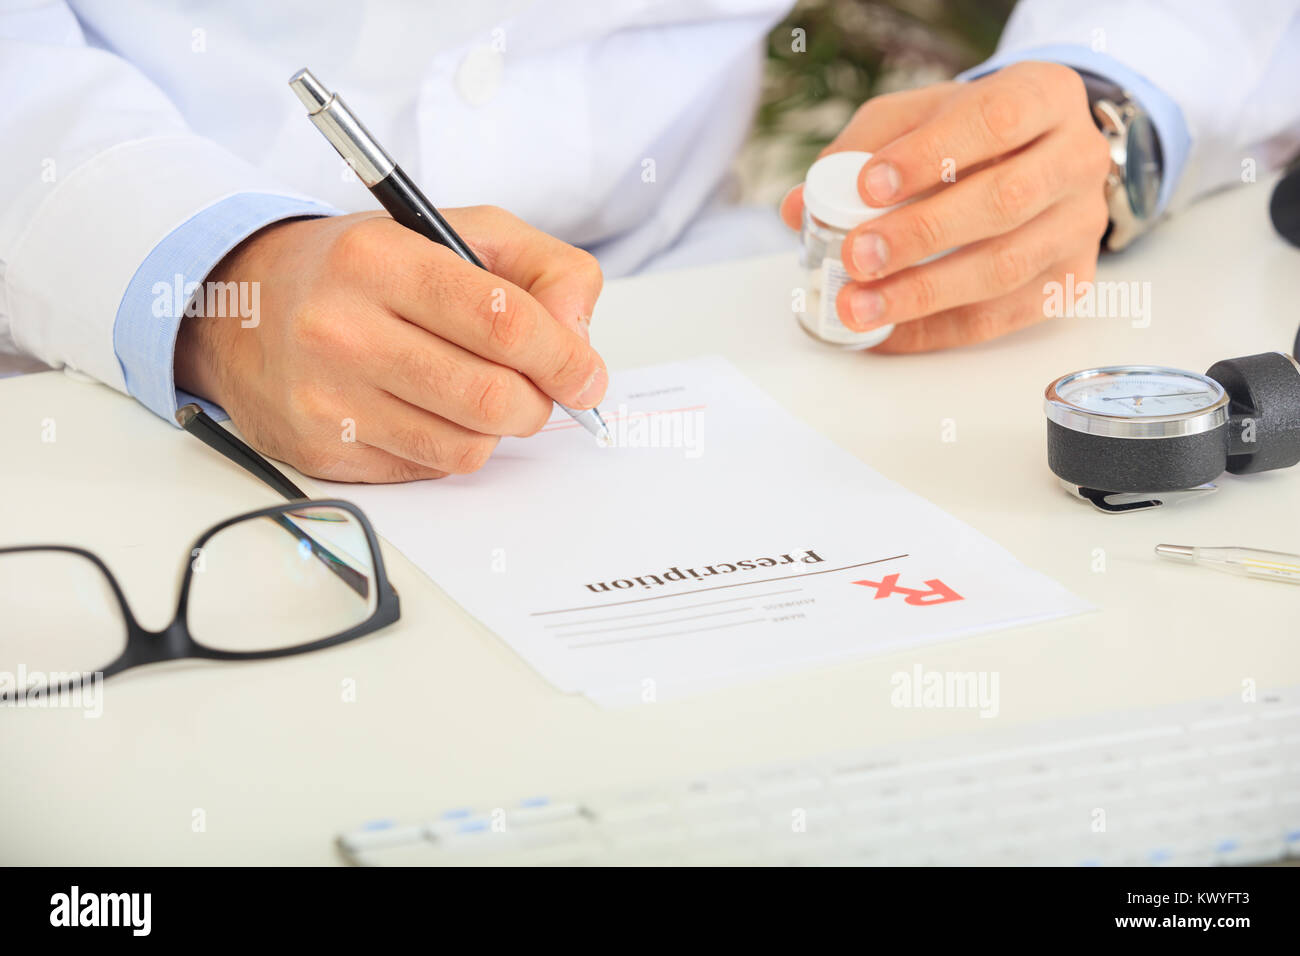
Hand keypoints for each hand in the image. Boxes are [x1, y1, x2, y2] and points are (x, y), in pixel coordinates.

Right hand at [175, 207, 606, 481]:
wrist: (245, 305)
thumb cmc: (367, 268)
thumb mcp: (461, 231)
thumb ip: (543, 271)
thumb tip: (579, 344)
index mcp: (380, 259)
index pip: (503, 323)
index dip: (564, 357)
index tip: (586, 374)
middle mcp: (343, 329)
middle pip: (492, 397)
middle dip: (539, 401)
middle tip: (542, 389)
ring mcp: (327, 398)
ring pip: (467, 446)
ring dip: (498, 428)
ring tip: (482, 391)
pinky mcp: (322, 450)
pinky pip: (430, 469)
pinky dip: (452, 446)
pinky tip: (430, 409)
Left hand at [781, 62, 1111, 351]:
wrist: (1038, 156)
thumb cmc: (970, 133)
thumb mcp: (917, 116)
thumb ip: (859, 150)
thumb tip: (800, 208)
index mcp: (1043, 96)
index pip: (994, 121)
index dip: (929, 156)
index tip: (868, 186)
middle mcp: (1076, 159)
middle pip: (1004, 201)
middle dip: (921, 234)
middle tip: (855, 257)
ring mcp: (1079, 225)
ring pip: (1005, 267)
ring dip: (923, 293)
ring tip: (858, 307)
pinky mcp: (1069, 281)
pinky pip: (1002, 318)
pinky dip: (936, 330)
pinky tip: (886, 332)